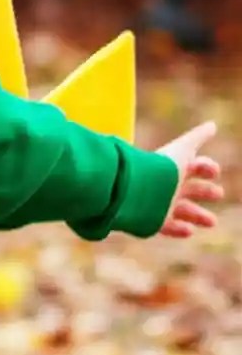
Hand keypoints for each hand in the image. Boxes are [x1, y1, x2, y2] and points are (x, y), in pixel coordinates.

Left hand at [156, 121, 225, 238]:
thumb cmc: (160, 167)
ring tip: (212, 221)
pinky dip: (178, 229)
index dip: (207, 168)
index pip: (194, 167)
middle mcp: (166, 186)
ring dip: (198, 215)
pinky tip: (189, 230)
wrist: (137, 190)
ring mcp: (160, 203)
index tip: (214, 171)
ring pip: (182, 210)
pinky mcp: (152, 220)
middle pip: (190, 189)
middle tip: (218, 193)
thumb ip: (197, 137)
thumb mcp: (182, 149)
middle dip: (206, 192)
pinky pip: (166, 227)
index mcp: (172, 168)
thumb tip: (213, 124)